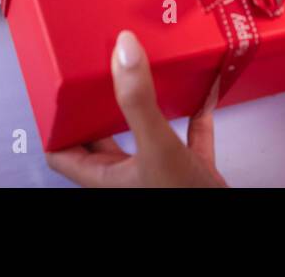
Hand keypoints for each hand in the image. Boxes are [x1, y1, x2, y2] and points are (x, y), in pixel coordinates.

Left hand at [45, 30, 228, 186]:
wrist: (229, 229)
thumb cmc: (186, 202)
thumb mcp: (158, 147)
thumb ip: (138, 102)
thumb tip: (123, 53)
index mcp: (106, 177)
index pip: (62, 151)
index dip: (55, 124)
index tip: (56, 90)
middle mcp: (129, 175)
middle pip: (101, 137)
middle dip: (99, 104)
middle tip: (98, 73)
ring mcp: (160, 173)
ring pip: (144, 133)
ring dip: (144, 105)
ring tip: (142, 75)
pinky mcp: (192, 171)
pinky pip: (191, 134)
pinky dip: (196, 112)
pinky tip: (203, 92)